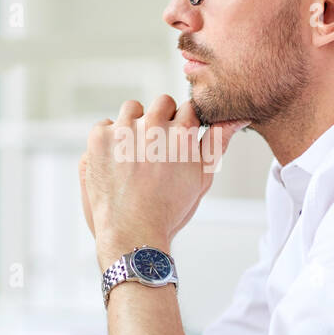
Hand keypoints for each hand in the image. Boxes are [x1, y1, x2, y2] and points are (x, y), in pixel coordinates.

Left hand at [79, 95, 247, 267]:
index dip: (185, 124)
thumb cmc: (170, 208)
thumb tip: (234, 118)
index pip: (189, 107)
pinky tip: (117, 161)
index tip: (178, 140)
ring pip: (133, 109)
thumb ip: (217, 143)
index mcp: (182, 133)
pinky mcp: (99, 137)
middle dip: (162, 119)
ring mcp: (123, 130)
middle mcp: (153, 126)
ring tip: (136, 154)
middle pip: (162, 103)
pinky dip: (111, 139)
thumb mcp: (202, 177)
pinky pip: (107, 124)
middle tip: (157, 149)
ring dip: (135, 124)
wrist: (132, 231)